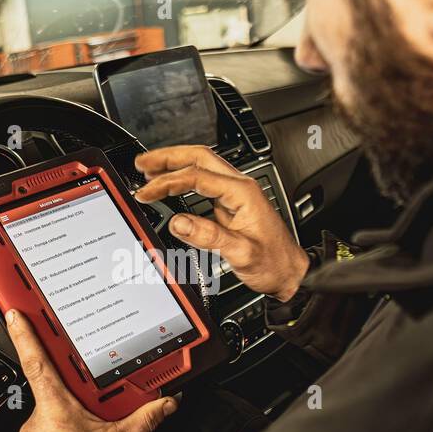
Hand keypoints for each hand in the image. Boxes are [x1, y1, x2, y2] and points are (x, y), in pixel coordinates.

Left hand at [5, 309, 176, 431]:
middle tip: (90, 420)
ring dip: (66, 428)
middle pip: (53, 396)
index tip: (14, 314)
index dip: (24, 334)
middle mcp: (35, 421)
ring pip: (48, 423)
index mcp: (56, 407)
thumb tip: (165, 401)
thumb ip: (146, 417)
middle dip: (73, 405)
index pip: (36, 360)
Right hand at [133, 146, 309, 302]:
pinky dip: (183, 179)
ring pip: (202, 165)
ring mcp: (236, 194)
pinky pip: (203, 182)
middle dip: (168, 157)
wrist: (290, 274)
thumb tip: (178, 222)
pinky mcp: (231, 204)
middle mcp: (240, 187)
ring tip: (149, 170)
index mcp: (243, 193)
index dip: (168, 182)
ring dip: (175, 164)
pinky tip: (170, 185)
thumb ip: (209, 236)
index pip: (196, 177)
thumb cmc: (274, 264)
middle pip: (200, 157)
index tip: (147, 192)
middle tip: (142, 163)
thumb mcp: (241, 253)